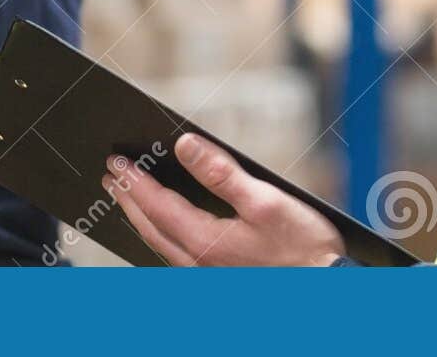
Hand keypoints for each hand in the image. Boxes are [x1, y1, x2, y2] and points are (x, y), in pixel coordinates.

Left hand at [103, 132, 344, 266]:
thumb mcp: (265, 200)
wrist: (326, 291)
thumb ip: (221, 172)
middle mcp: (199, 263)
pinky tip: (167, 226)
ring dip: (142, 216)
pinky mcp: (219, 278)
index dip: (134, 182)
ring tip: (130, 197)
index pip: (157, 205)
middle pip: (151, 227)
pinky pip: (177, 254)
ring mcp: (208, 274)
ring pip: (161, 243)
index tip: (115, 163)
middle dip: (129, 199)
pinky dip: (162, 233)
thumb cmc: (304, 251)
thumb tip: (185, 146)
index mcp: (206, 241)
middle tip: (111, 177)